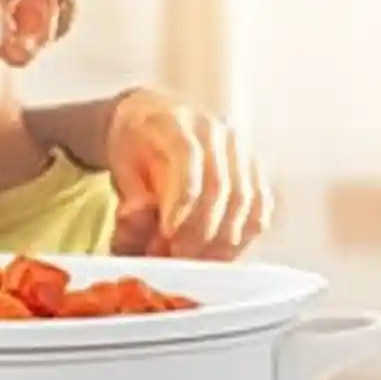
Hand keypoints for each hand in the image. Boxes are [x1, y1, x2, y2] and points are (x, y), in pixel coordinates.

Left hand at [106, 89, 273, 259]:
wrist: (156, 118)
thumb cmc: (135, 145)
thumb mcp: (120, 163)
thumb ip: (131, 192)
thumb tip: (139, 215)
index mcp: (176, 121)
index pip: (188, 159)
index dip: (181, 201)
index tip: (168, 235)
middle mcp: (214, 130)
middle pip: (220, 184)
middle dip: (201, 229)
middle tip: (179, 256)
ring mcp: (239, 147)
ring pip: (245, 197)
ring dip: (223, 237)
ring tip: (198, 261)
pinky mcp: (254, 166)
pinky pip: (261, 203)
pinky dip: (246, 233)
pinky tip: (224, 254)